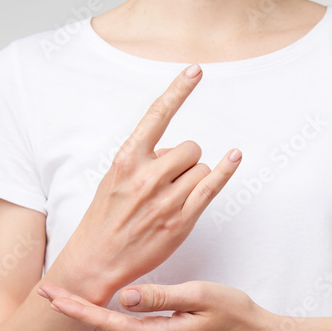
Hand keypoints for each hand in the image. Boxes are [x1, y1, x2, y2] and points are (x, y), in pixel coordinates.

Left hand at [37, 280, 278, 330]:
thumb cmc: (234, 313)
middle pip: (104, 329)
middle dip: (76, 310)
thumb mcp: (200, 295)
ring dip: (93, 315)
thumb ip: (161, 297)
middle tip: (47, 290)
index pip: (107, 322)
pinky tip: (106, 306)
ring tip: (68, 295)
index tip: (50, 296)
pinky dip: (113, 320)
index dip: (76, 308)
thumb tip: (124, 296)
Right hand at [58, 64, 242, 301]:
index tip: (196, 70)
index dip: (179, 90)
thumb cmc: (105, 219)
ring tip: (171, 199)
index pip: (157, 116)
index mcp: (127, 160)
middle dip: (185, 160)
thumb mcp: (114, 180)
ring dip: (193, 179)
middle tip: (167, 183)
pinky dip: (225, 172)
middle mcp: (147, 177)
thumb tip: (175, 153)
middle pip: (190, 148)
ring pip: (200, 169)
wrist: (97, 260)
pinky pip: (211, 188)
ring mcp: (165, 200)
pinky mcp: (180, 221)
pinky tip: (234, 158)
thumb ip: (144, 160)